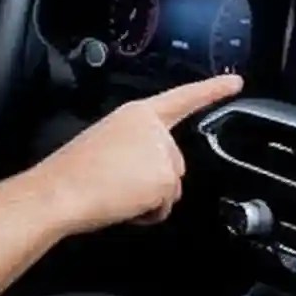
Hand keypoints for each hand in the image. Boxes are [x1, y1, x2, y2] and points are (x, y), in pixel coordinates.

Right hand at [31, 74, 243, 235]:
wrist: (60, 190)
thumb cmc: (71, 171)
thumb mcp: (106, 143)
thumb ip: (135, 146)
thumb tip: (143, 171)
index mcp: (137, 114)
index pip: (181, 98)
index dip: (211, 90)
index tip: (235, 82)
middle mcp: (154, 129)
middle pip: (174, 162)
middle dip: (153, 180)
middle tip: (117, 183)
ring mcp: (162, 153)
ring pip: (170, 187)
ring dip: (148, 198)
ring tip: (116, 192)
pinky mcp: (165, 178)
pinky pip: (164, 207)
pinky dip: (147, 213)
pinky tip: (123, 205)